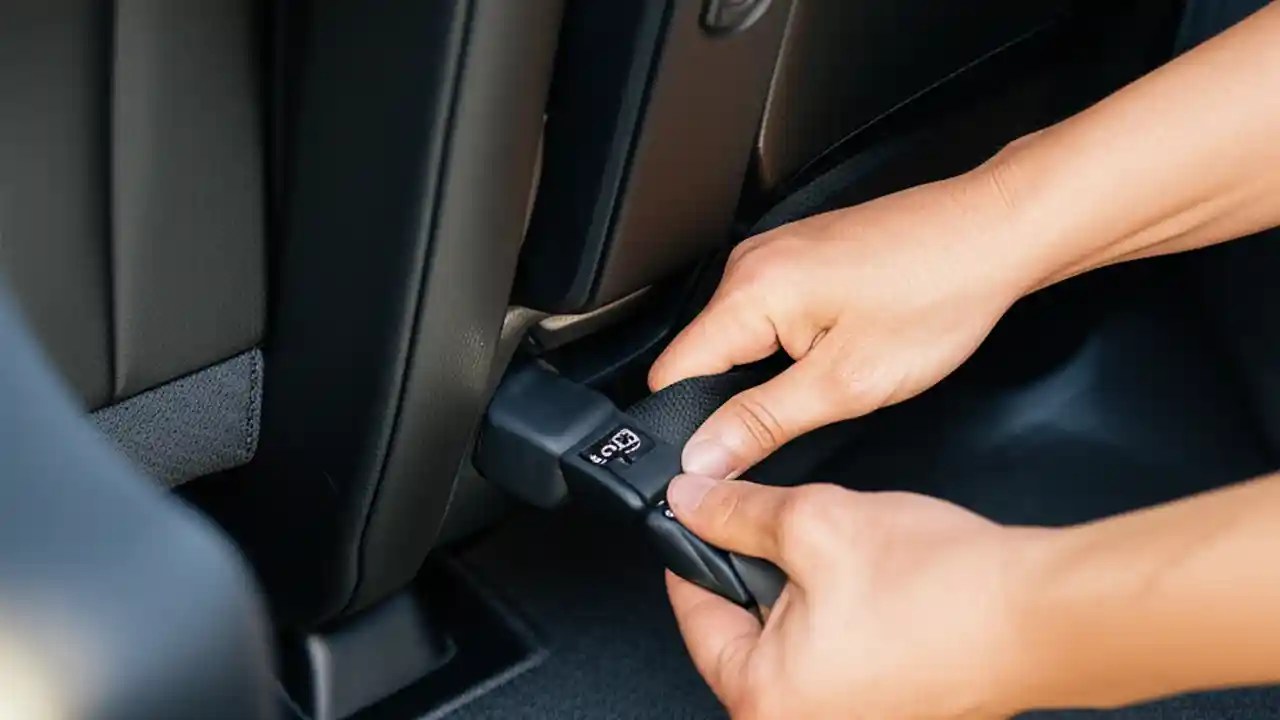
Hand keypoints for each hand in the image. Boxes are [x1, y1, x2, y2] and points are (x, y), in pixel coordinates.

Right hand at [648, 168, 1042, 478]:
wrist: (996, 234)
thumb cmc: (939, 294)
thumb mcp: (847, 383)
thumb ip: (762, 423)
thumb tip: (703, 456)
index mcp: (750, 291)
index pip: (672, 374)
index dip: (689, 426)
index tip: (721, 462)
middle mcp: (750, 264)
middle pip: (701, 357)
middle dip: (737, 400)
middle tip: (803, 415)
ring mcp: (775, 255)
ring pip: (737, 338)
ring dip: (770, 372)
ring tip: (834, 374)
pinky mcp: (799, 257)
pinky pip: (766, 315)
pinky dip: (790, 345)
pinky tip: (841, 348)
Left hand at [665, 474, 1043, 719]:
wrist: (1039, 615)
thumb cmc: (942, 592)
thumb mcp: (812, 522)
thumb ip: (736, 512)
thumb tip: (693, 502)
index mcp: (761, 698)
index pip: (693, 616)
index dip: (692, 552)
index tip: (696, 519)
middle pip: (742, 630)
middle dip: (757, 571)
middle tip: (786, 531)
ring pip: (791, 639)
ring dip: (804, 592)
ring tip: (846, 559)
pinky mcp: (884, 711)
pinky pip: (835, 656)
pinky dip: (841, 615)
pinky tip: (875, 587)